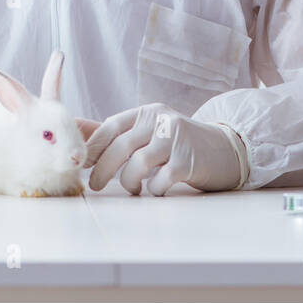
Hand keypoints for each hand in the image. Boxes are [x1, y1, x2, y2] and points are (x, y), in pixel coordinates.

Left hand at [83, 104, 244, 195]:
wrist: (225, 150)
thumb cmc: (179, 144)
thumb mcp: (150, 131)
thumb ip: (117, 133)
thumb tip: (77, 128)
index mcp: (148, 112)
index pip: (112, 125)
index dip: (93, 146)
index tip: (82, 163)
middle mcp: (161, 121)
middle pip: (121, 146)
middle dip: (102, 169)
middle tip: (94, 185)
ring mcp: (176, 140)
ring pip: (138, 165)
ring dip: (129, 182)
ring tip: (132, 188)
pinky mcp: (188, 161)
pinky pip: (160, 181)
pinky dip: (153, 190)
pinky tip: (156, 190)